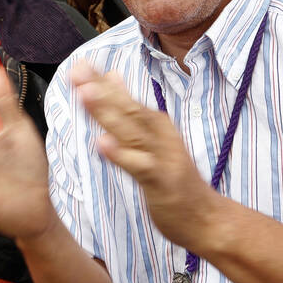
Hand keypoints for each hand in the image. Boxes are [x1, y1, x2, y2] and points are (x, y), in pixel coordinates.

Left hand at [69, 60, 222, 251]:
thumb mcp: (151, 139)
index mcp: (154, 124)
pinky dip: (121, 154)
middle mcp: (159, 135)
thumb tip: (112, 76)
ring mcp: (162, 157)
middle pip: (127, 108)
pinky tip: (102, 143)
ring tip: (86, 94)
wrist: (205, 218)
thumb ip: (129, 110)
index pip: (124, 98)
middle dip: (100, 89)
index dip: (99, 81)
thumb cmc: (173, 177)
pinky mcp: (162, 180)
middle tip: (77, 71)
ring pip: (132, 131)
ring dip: (108, 113)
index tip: (77, 65)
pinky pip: (139, 166)